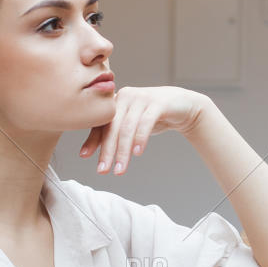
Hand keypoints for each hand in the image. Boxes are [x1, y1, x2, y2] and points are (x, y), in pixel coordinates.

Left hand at [79, 86, 210, 174]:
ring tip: (120, 169)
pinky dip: (140, 139)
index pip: (101, 123)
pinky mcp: (158, 103)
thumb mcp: (130, 125)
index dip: (93, 139)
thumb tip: (86, 152)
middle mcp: (126, 96)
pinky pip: (146, 122)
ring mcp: (142, 98)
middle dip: (107, 151)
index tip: (84, 156)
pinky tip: (137, 153)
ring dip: (123, 151)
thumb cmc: (152, 117)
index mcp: (115, 101)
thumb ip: (112, 133)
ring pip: (128, 127)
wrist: (183, 106)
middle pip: (113, 127)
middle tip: (103, 170)